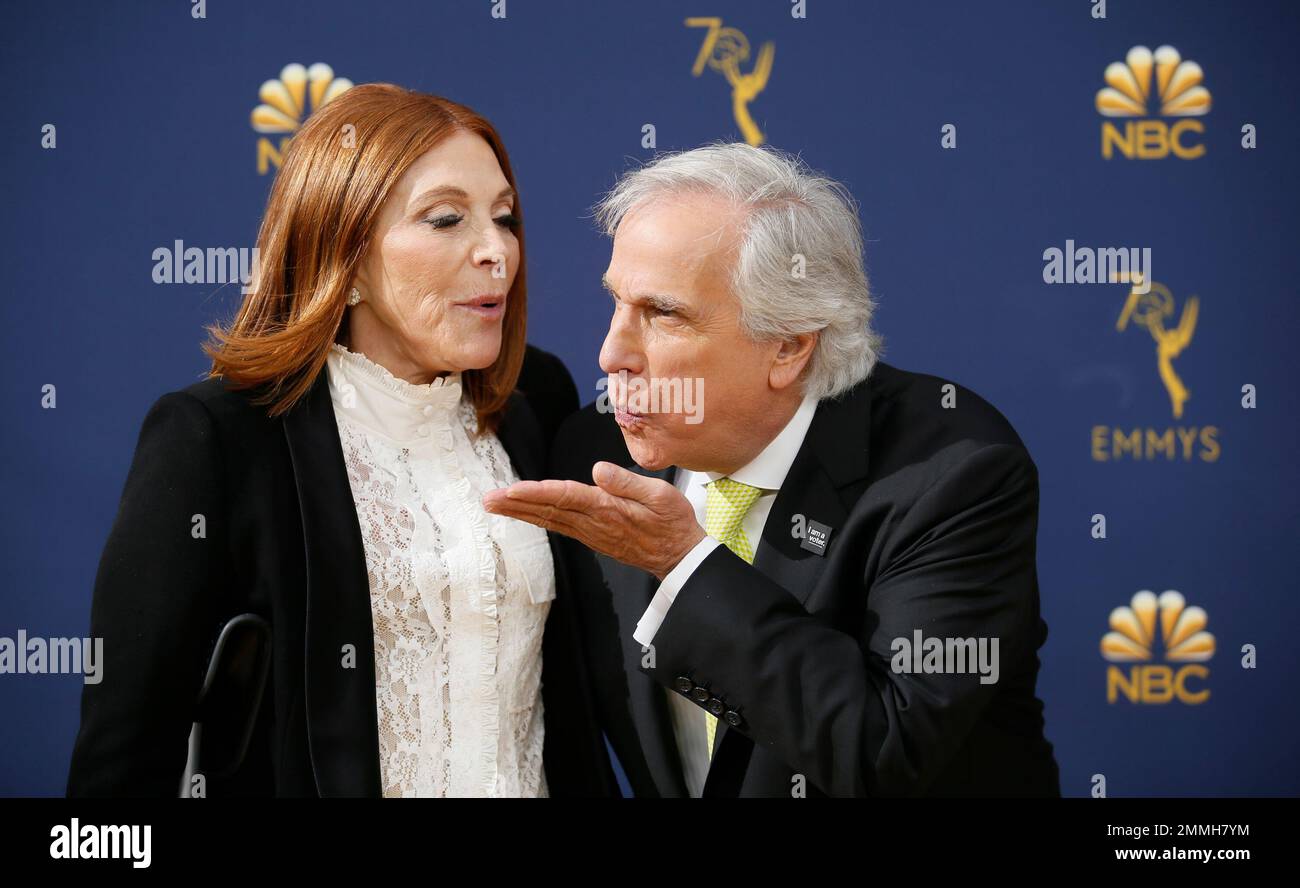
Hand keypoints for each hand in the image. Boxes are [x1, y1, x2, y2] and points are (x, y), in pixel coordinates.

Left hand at [482, 461, 705, 579]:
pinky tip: (523, 514)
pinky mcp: (592, 537)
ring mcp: (591, 533)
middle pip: (549, 510)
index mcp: (609, 509)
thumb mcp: (661, 495)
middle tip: (488, 499)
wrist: (680, 557)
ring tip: (494, 505)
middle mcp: (594, 524)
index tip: (512, 490)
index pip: (566, 497)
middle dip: (516, 504)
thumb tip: (597, 469)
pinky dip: (536, 518)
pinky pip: (558, 526)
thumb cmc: (673, 522)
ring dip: (520, 512)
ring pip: (549, 519)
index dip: (537, 492)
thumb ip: (628, 482)